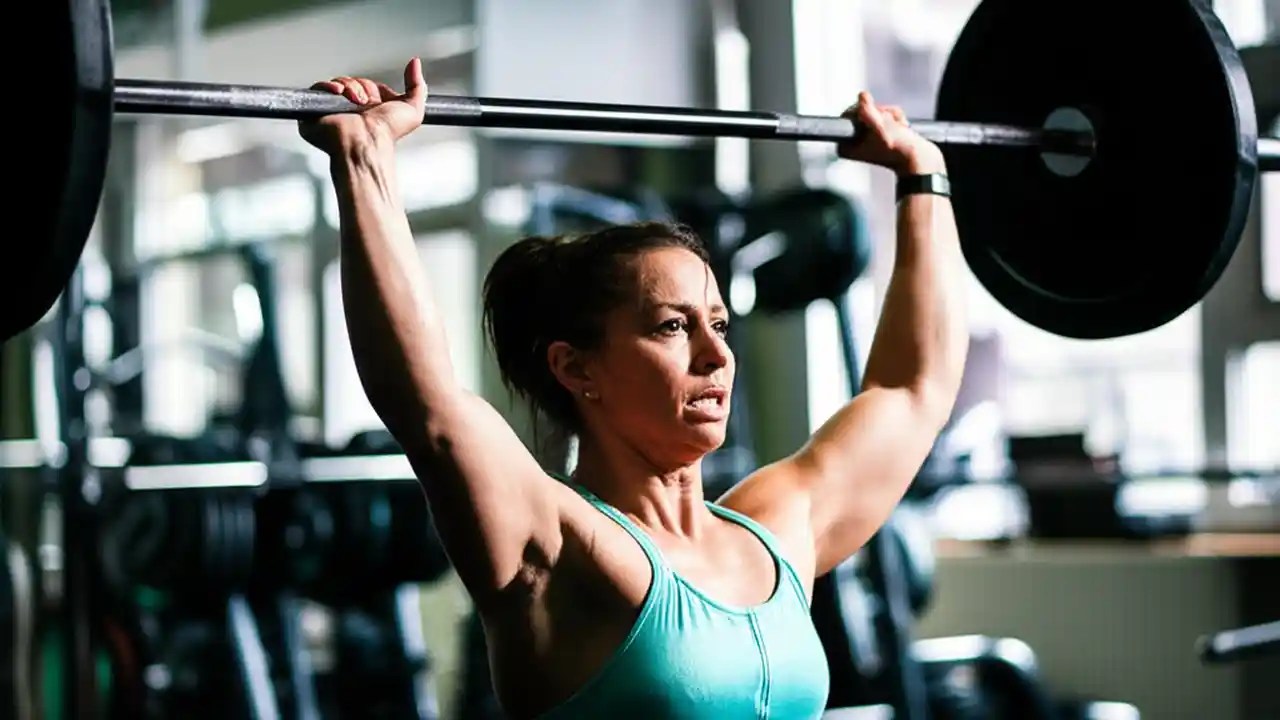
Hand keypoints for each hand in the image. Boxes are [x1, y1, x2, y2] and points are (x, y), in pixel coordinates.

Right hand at [298, 57, 427, 154]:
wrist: (367, 142)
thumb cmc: (387, 133)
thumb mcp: (413, 108)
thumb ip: (417, 85)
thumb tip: (415, 62)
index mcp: (367, 109)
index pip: (364, 84)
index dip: (370, 87)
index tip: (375, 97)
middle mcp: (349, 110)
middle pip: (349, 82)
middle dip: (358, 86)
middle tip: (364, 103)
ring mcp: (331, 111)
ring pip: (335, 84)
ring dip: (347, 87)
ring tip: (354, 102)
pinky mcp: (314, 113)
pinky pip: (316, 89)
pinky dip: (326, 87)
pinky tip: (338, 93)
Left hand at [837, 91, 943, 174]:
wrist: (920, 158)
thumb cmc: (899, 149)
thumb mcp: (880, 127)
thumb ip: (867, 111)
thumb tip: (861, 96)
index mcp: (846, 146)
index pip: (847, 115)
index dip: (865, 112)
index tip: (876, 120)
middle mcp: (854, 142)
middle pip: (863, 111)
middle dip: (881, 113)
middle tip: (890, 126)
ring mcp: (868, 137)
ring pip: (876, 110)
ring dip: (891, 115)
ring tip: (899, 128)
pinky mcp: (881, 132)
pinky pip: (885, 114)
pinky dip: (895, 117)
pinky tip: (902, 127)